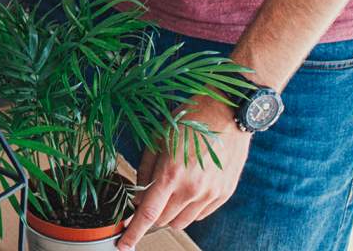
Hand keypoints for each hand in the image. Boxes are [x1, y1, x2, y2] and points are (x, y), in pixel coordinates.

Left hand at [118, 95, 249, 249]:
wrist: (227, 114)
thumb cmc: (189, 121)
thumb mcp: (158, 140)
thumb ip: (145, 171)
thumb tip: (139, 197)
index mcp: (171, 174)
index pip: (148, 214)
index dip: (134, 233)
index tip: (124, 245)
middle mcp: (191, 189)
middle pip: (164, 221)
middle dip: (152, 215)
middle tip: (150, 197)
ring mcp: (210, 194)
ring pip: (182, 222)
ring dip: (171, 213)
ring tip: (172, 189)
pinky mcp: (224, 194)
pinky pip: (200, 215)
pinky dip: (189, 209)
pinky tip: (189, 188)